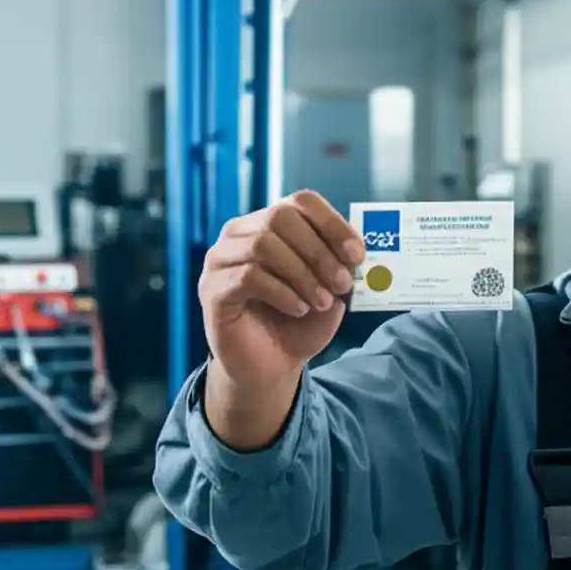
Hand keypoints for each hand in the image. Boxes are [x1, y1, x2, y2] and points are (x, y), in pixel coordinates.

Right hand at [198, 190, 365, 391]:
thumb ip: (340, 269)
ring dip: (302, 275)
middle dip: (319, 251)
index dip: (332, 223)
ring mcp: (221, 260)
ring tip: (321, 302)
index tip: (357, 254)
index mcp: (270, 224)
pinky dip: (283, 293)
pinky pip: (248, 276)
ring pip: (263, 244)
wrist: (269, 368)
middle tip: (342, 284)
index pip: (300, 202)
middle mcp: (240, 234)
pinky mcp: (213, 289)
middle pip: (280, 217)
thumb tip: (355, 254)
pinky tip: (299, 310)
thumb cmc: (298, 324)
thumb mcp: (329, 292)